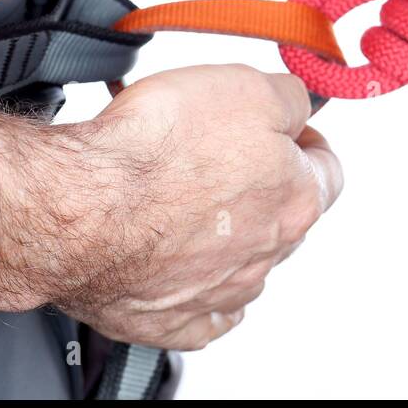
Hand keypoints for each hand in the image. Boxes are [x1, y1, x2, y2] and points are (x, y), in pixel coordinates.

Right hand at [45, 65, 341, 349]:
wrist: (79, 206)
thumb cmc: (156, 151)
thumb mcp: (246, 87)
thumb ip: (290, 97)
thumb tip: (299, 102)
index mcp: (295, 202)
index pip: (329, 170)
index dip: (308, 141)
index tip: (289, 130)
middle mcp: (264, 255)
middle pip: (285, 218)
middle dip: (264, 185)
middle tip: (223, 157)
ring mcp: (217, 293)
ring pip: (244, 266)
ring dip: (228, 237)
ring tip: (187, 203)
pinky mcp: (166, 321)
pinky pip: (201, 317)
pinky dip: (196, 295)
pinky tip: (182, 271)